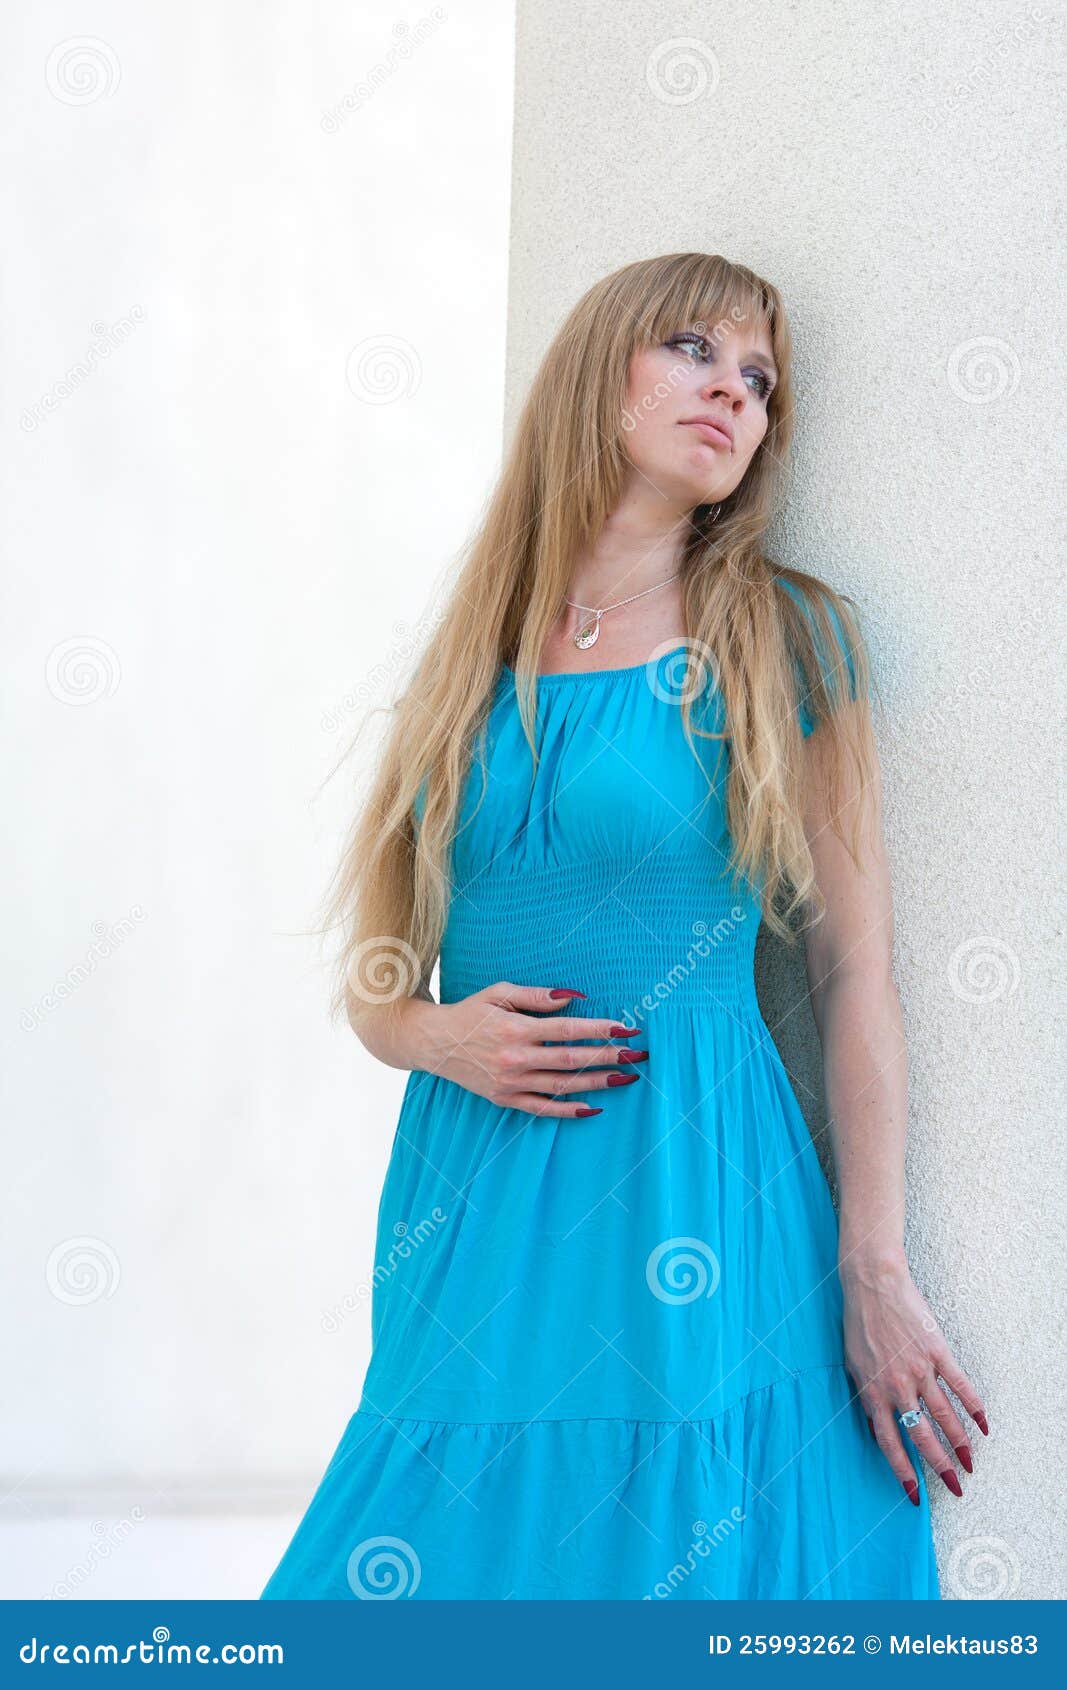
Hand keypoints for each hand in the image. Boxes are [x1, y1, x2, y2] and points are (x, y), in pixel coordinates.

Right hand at [414, 980, 646, 1116]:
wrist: (434, 1042)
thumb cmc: (470, 1012)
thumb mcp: (500, 993)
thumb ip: (537, 995)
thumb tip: (573, 997)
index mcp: (516, 1028)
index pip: (567, 1030)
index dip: (600, 1029)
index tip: (627, 1027)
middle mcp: (515, 1058)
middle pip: (571, 1060)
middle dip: (608, 1057)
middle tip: (638, 1055)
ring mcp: (510, 1082)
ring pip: (562, 1086)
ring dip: (597, 1083)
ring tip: (625, 1078)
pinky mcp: (504, 1099)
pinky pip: (541, 1108)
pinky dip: (568, 1110)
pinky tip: (592, 1108)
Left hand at [839, 1250, 988, 1504]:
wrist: (872, 1285)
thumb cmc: (858, 1323)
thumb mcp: (851, 1365)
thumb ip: (865, 1397)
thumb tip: (876, 1427)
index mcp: (873, 1392)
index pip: (890, 1443)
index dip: (903, 1471)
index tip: (915, 1495)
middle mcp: (897, 1387)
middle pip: (923, 1437)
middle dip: (941, 1466)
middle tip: (956, 1488)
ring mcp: (919, 1370)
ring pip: (945, 1416)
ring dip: (961, 1443)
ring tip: (970, 1462)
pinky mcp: (937, 1352)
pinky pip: (960, 1386)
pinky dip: (974, 1407)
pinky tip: (983, 1425)